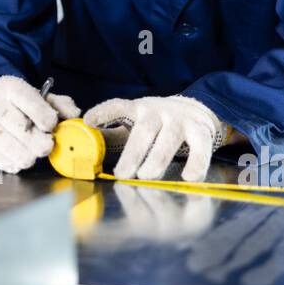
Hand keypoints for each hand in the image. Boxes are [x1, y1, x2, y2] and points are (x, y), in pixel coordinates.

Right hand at [0, 76, 79, 173]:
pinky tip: (17, 163)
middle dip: (32, 138)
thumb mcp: (42, 99)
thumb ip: (60, 105)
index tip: (52, 126)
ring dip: (17, 152)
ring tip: (31, 159)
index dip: (39, 112)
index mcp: (10, 87)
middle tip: (47, 147)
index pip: (24, 97)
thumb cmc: (22, 107)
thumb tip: (74, 114)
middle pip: (11, 120)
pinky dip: (4, 161)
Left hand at [82, 95, 226, 181]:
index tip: (88, 121)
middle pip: (144, 130)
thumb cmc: (157, 124)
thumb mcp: (135, 123)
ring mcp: (180, 121)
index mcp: (138, 109)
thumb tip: (82, 147)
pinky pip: (200, 148)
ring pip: (169, 139)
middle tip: (123, 174)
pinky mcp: (201, 132)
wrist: (197, 110)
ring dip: (157, 159)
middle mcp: (158, 112)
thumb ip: (112, 136)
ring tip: (147, 176)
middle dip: (133, 153)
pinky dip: (196, 163)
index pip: (118, 106)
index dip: (104, 112)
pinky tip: (189, 178)